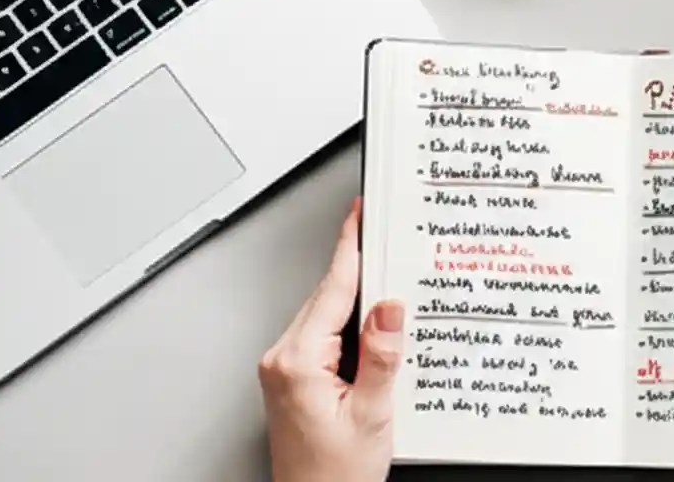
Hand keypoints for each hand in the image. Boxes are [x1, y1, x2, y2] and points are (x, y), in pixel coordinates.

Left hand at [258, 198, 405, 481]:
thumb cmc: (334, 476)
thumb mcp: (372, 415)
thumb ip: (382, 357)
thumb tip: (389, 308)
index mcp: (298, 362)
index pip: (331, 290)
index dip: (350, 249)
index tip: (358, 216)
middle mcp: (282, 360)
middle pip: (327, 298)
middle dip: (361, 271)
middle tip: (389, 241)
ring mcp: (283, 369)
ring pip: (325, 315)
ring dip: (356, 301)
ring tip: (390, 288)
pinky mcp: (291, 378)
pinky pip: (322, 335)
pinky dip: (348, 326)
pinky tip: (372, 330)